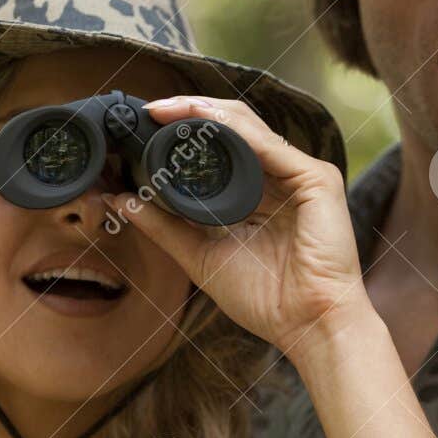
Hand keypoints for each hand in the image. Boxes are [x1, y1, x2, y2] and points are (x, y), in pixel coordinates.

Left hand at [101, 96, 371, 357]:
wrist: (306, 326)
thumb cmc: (264, 299)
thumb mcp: (200, 256)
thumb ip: (163, 227)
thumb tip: (121, 200)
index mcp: (258, 193)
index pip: (218, 146)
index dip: (181, 131)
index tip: (141, 127)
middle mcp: (279, 177)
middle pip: (231, 126)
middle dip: (187, 112)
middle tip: (147, 111)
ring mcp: (300, 175)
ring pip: (247, 125)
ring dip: (203, 111)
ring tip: (164, 111)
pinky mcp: (316, 179)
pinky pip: (267, 144)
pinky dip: (232, 129)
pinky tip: (201, 121)